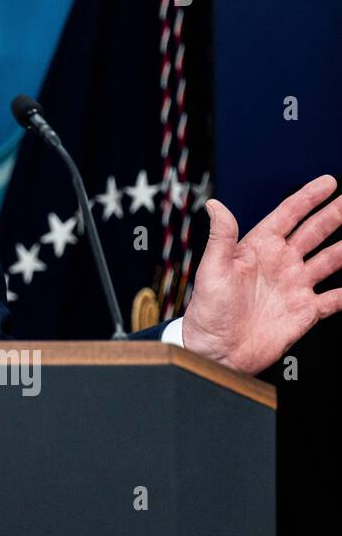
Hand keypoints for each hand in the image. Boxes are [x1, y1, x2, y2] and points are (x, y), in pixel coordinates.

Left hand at [182, 174, 341, 374]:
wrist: (216, 352)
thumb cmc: (207, 312)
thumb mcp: (211, 270)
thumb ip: (220, 238)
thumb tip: (215, 204)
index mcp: (257, 249)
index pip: (288, 216)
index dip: (308, 198)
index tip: (328, 183)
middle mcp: (280, 264)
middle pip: (315, 232)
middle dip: (335, 214)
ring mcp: (295, 286)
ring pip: (331, 260)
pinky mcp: (306, 310)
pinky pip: (337, 298)